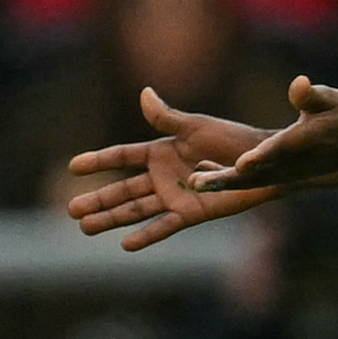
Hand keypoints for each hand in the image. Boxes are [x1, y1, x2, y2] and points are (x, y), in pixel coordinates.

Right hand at [64, 87, 281, 250]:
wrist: (266, 164)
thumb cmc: (233, 139)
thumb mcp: (197, 126)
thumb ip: (167, 118)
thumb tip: (144, 93)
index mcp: (160, 150)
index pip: (121, 156)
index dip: (98, 161)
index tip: (73, 166)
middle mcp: (162, 175)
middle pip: (122, 189)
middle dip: (97, 199)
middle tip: (71, 209)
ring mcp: (174, 196)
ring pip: (135, 209)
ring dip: (111, 219)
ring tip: (86, 228)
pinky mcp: (191, 214)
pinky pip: (164, 226)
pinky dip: (146, 236)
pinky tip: (125, 245)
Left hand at [187, 76, 337, 193]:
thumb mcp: (332, 100)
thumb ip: (311, 95)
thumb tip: (299, 83)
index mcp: (306, 142)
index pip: (281, 149)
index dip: (262, 156)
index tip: (242, 164)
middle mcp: (292, 164)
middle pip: (256, 175)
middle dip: (227, 180)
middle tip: (198, 183)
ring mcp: (285, 174)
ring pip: (248, 183)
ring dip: (221, 183)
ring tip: (192, 181)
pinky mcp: (279, 177)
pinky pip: (249, 182)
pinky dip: (227, 180)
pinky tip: (200, 171)